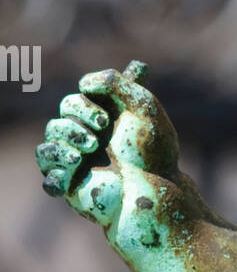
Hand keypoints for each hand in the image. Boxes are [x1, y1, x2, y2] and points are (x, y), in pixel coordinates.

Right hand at [36, 61, 179, 225]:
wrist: (154, 189)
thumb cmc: (154, 150)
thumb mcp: (142, 105)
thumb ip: (116, 82)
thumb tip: (84, 83)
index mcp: (103, 121)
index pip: (74, 101)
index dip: (83, 106)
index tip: (106, 119)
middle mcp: (89, 141)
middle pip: (58, 121)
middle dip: (75, 124)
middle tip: (98, 137)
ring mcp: (80, 165)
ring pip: (48, 146)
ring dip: (64, 145)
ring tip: (86, 155)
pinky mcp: (74, 188)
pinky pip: (48, 177)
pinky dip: (57, 173)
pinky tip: (77, 171)